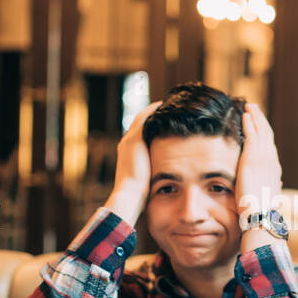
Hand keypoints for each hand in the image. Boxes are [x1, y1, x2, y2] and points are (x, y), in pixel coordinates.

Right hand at [104, 102, 161, 223]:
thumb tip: (169, 178)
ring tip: (170, 102)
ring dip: (156, 108)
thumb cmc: (140, 195)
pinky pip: (146, 118)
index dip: (153, 125)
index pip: (141, 133)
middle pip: (141, 121)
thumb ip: (156, 173)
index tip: (166, 120)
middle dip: (154, 113)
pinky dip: (155, 110)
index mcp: (128, 153)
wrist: (129, 195)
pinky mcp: (134, 139)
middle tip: (170, 106)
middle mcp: (126, 143)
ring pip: (143, 116)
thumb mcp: (148, 181)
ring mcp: (129, 140)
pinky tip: (167, 104)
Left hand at [235, 102, 282, 219]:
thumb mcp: (270, 197)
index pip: (270, 147)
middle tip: (255, 108)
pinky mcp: (253, 158)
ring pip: (261, 130)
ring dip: (255, 117)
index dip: (265, 134)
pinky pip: (252, 134)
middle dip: (261, 120)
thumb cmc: (262, 212)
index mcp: (274, 170)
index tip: (260, 125)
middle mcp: (272, 161)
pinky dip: (249, 123)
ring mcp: (263, 158)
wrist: (260, 215)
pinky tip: (245, 114)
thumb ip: (273, 187)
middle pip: (268, 134)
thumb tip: (279, 182)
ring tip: (249, 106)